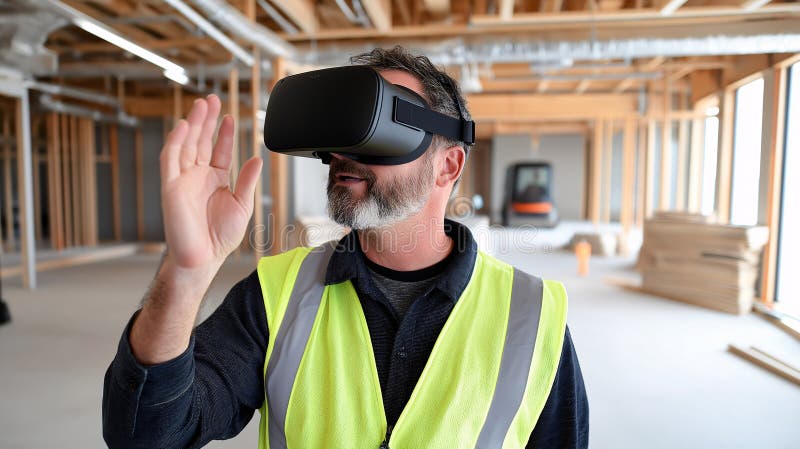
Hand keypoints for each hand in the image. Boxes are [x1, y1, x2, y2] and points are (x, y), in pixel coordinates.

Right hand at [160, 94, 262, 269]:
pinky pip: (171, 159)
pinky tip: (184, 126)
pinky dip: (176, 142)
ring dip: (192, 124)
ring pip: (185, 145)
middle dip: (206, 120)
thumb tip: (257, 159)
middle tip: (212, 100)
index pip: (218, 150)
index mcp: (215, 180)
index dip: (223, 133)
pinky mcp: (170, 186)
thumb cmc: (221, 237)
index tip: (229, 117)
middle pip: (201, 141)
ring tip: (201, 105)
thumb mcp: (242, 204)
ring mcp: (183, 179)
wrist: (203, 257)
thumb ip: (248, 180)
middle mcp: (198, 176)